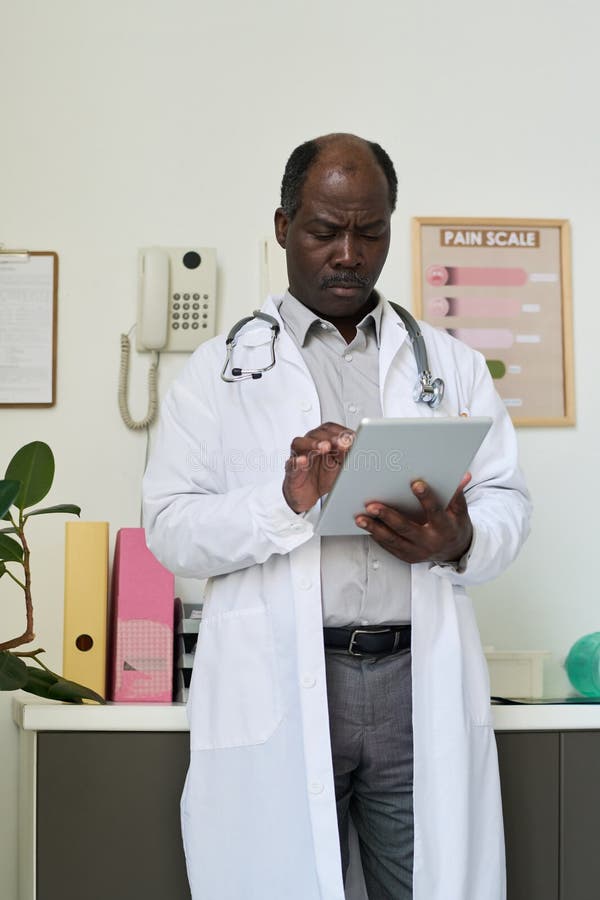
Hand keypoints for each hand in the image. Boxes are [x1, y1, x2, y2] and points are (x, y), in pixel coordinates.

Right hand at [283, 423, 354, 513]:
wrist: (308, 495)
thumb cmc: (324, 477)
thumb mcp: (342, 466)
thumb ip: (350, 456)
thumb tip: (364, 449)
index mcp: (324, 440)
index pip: (332, 430)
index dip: (342, 432)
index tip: (352, 438)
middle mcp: (310, 445)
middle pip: (317, 433)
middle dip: (330, 437)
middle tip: (341, 442)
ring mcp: (299, 456)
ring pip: (301, 443)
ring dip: (313, 444)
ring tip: (323, 447)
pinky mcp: (291, 470)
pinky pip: (292, 463)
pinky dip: (297, 461)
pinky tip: (304, 461)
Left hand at [354, 473, 472, 564]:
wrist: (455, 551)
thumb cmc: (455, 525)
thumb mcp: (460, 511)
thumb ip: (457, 494)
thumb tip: (462, 474)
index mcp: (445, 528)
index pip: (435, 512)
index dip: (426, 498)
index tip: (415, 483)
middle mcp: (430, 542)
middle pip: (406, 529)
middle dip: (388, 516)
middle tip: (372, 505)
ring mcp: (417, 552)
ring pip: (393, 540)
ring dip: (375, 529)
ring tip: (360, 518)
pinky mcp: (407, 557)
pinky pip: (389, 547)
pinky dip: (377, 537)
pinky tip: (366, 527)